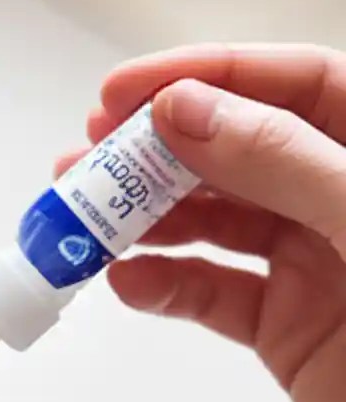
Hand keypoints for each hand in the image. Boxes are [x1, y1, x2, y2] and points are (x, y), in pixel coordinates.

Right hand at [58, 43, 345, 401]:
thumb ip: (284, 162)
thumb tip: (185, 113)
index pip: (293, 85)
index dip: (207, 75)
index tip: (126, 95)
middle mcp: (345, 202)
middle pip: (236, 150)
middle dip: (157, 152)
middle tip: (86, 159)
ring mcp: (316, 264)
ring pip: (213, 222)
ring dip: (143, 219)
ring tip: (82, 224)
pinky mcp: (287, 326)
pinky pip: (210, 294)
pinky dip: (162, 286)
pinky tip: (126, 283)